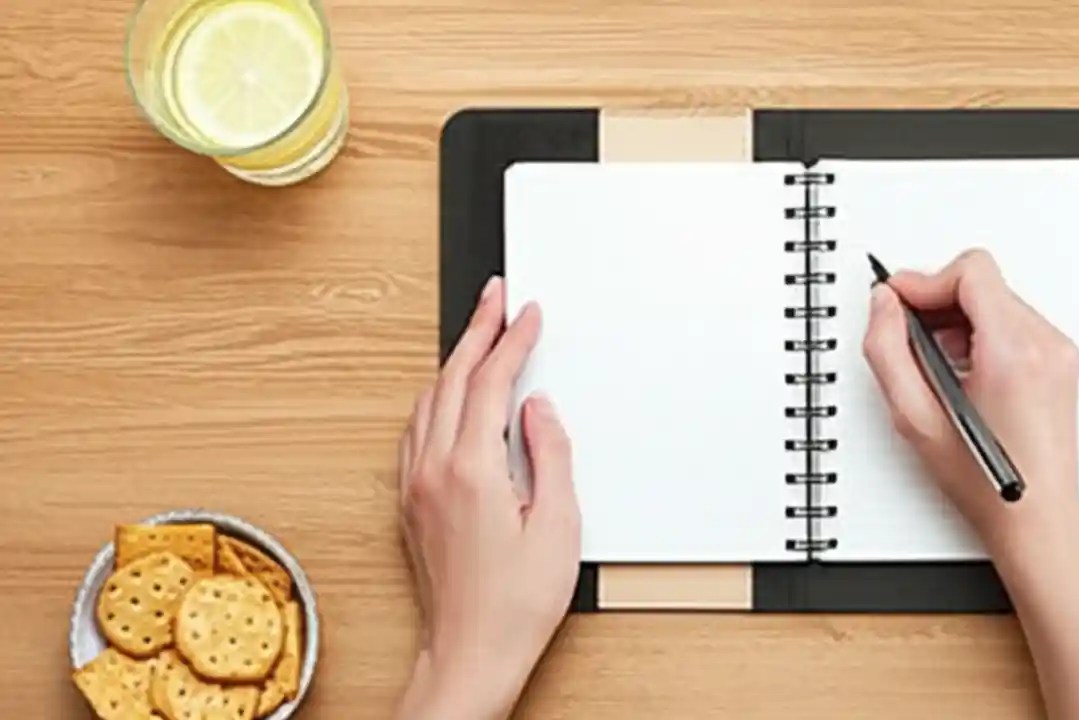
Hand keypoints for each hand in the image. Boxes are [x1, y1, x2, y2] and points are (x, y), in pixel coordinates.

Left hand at [397, 277, 580, 719]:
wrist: (471, 654)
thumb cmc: (515, 604)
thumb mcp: (557, 525)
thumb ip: (550, 455)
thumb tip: (538, 409)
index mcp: (471, 470)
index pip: (492, 383)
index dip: (512, 340)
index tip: (528, 313)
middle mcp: (433, 471)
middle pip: (452, 379)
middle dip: (476, 331)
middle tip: (495, 297)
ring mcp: (416, 487)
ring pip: (428, 401)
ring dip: (454, 361)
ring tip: (477, 335)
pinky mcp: (411, 504)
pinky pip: (416, 430)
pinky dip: (436, 397)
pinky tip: (448, 396)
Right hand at [861, 249, 1078, 560]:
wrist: (1036, 518)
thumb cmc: (986, 483)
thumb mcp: (915, 416)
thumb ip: (888, 350)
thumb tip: (884, 305)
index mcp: (1013, 352)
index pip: (971, 272)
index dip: (925, 281)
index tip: (897, 300)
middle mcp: (1045, 344)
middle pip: (983, 283)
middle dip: (938, 303)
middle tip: (909, 338)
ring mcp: (1058, 352)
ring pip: (996, 301)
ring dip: (959, 322)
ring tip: (937, 366)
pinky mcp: (1060, 362)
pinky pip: (1013, 324)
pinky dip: (981, 336)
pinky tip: (963, 373)